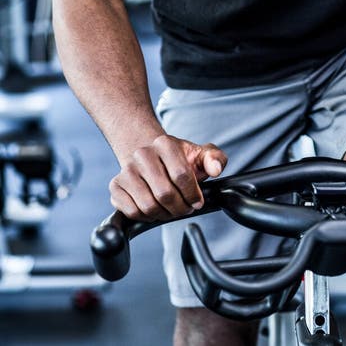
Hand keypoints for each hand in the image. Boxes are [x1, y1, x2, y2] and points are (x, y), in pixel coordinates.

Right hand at [109, 134, 227, 220]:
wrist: (150, 157)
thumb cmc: (179, 160)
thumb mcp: (200, 155)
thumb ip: (215, 159)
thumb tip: (215, 169)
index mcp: (164, 143)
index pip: (182, 175)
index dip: (193, 194)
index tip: (197, 201)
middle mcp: (142, 154)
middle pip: (165, 194)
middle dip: (180, 208)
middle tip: (185, 208)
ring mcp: (126, 170)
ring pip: (148, 206)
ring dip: (164, 215)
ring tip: (171, 209)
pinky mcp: (115, 186)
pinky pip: (132, 212)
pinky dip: (147, 218)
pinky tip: (155, 209)